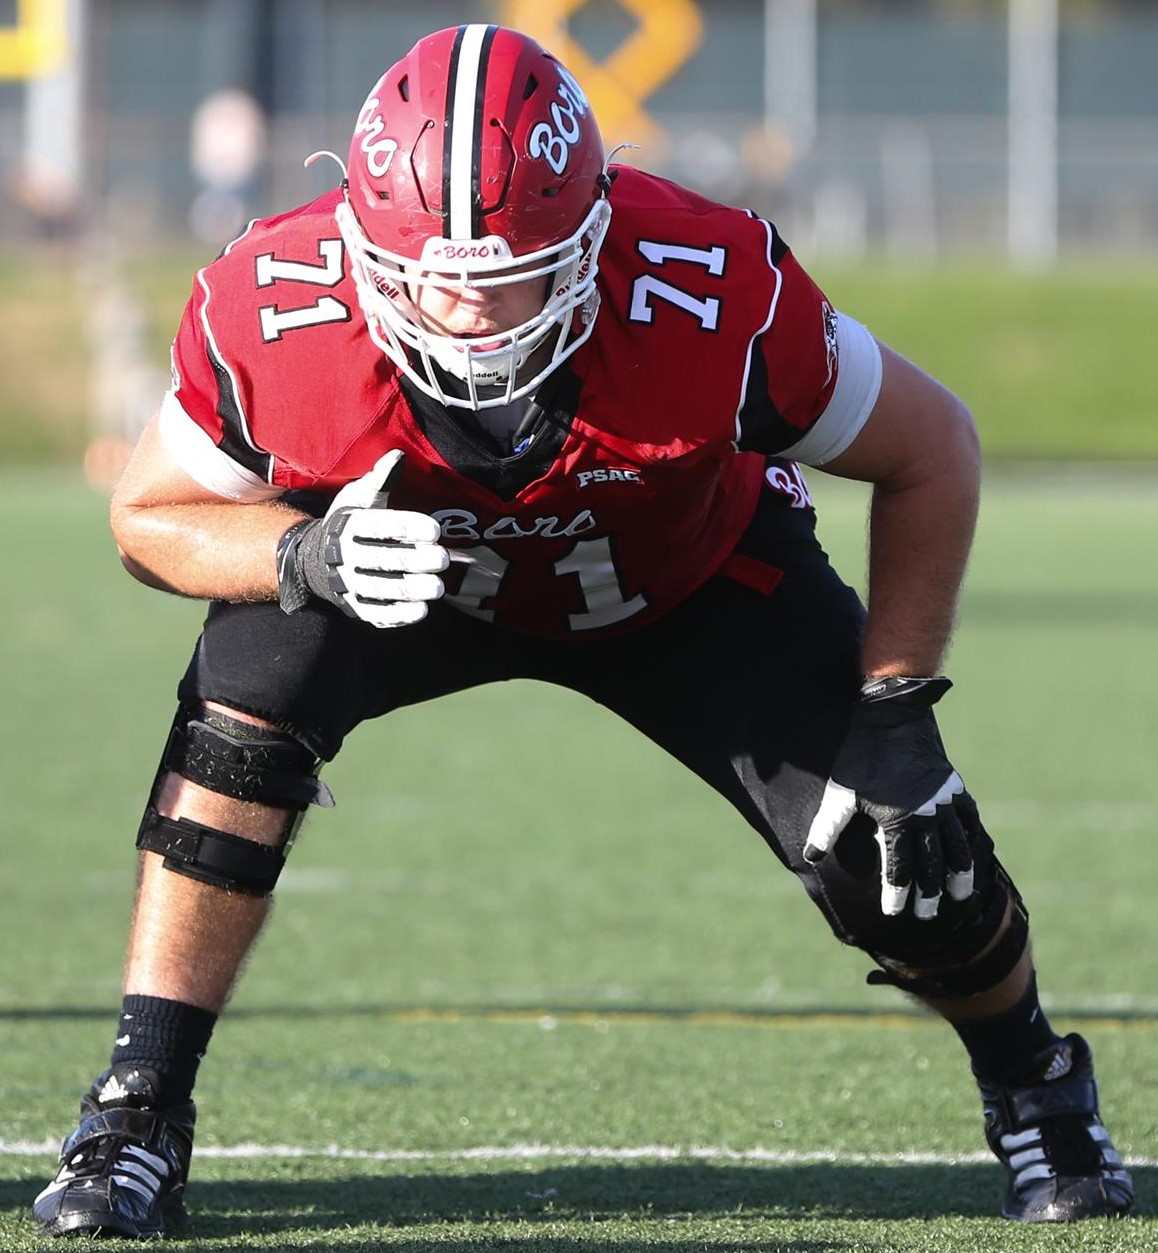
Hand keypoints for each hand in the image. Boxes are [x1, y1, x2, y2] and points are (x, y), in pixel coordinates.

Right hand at [276, 450, 448, 627]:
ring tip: (438, 587)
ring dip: (411, 589)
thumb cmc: (349, 525)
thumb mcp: (357, 499)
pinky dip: (400, 615)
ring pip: (381, 589)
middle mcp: (345, 557)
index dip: (407, 527)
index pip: (378, 525)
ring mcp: (349, 585)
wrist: (316, 561)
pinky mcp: (356, 608)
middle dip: (415, 560)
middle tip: (443, 558)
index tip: (435, 530)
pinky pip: (377, 614)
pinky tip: (422, 609)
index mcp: (348, 526)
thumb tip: (398, 456)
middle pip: (382, 559)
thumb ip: (379, 480)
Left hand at [803, 676, 976, 919]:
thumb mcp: (840, 793)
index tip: (895, 912)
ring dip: (960, 874)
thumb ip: (828, 828)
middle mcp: (927, 815)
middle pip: (932, 864)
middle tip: (928, 915)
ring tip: (961, 895)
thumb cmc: (860, 755)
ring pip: (959, 846)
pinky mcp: (954, 785)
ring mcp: (945, 800)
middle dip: (929, 893)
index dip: (897, 893)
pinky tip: (975, 853)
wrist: (891, 714)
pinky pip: (970, 820)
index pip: (899, 868)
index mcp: (897, 820)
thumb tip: (812, 858)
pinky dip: (973, 841)